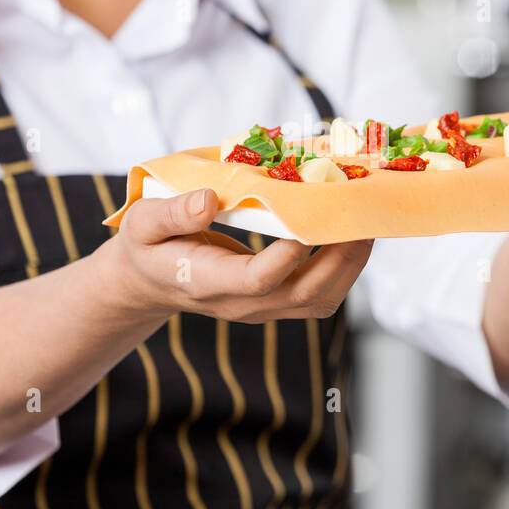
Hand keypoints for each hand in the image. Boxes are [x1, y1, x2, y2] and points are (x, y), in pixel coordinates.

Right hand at [102, 187, 373, 323]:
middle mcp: (241, 304)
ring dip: (349, 266)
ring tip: (365, 225)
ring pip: (318, 300)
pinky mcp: (276, 303)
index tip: (307, 223)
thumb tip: (208, 200)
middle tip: (358, 217)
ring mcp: (261, 308)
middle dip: (338, 258)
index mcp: (207, 283)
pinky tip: (351, 236)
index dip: (287, 257)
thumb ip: (171, 213)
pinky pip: (319, 296)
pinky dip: (344, 270)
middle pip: (302, 293)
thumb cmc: (148, 246)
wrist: (150, 281)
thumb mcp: (143, 224)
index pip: (256, 280)